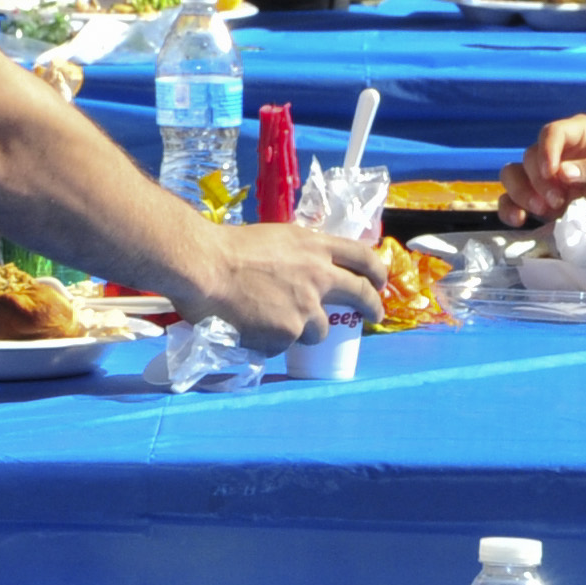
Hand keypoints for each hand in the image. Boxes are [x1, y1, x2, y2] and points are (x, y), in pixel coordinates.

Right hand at [170, 223, 382, 351]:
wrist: (205, 266)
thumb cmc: (227, 248)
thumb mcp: (274, 239)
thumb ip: (297, 256)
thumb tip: (303, 271)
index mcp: (314, 246)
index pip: (361, 256)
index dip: (376, 270)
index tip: (380, 281)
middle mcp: (319, 276)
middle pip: (360, 294)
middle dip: (372, 307)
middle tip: (374, 316)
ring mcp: (306, 308)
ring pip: (318, 330)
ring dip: (304, 330)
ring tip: (273, 323)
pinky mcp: (289, 332)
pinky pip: (285, 345)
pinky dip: (272, 342)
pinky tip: (250, 330)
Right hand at [500, 116, 585, 225]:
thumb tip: (562, 174)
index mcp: (581, 135)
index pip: (552, 133)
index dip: (547, 151)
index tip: (552, 174)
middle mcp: (559, 153)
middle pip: (530, 156)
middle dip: (538, 180)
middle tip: (557, 202)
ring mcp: (546, 177)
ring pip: (514, 174)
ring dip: (521, 191)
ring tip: (541, 210)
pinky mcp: (539, 200)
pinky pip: (512, 199)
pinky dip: (509, 208)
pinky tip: (519, 221)